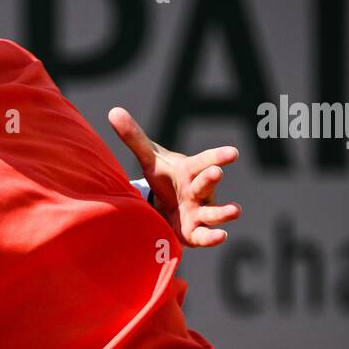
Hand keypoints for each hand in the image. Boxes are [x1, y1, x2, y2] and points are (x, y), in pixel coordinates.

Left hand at [108, 107, 241, 247]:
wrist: (166, 207)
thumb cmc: (164, 180)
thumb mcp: (149, 160)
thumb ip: (134, 138)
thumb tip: (113, 111)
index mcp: (190, 171)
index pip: (204, 161)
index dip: (218, 156)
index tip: (233, 152)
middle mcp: (199, 190)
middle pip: (206, 183)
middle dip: (211, 178)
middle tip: (216, 172)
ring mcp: (200, 212)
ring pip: (214, 212)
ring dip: (223, 212)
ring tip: (235, 210)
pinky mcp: (195, 232)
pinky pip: (205, 235)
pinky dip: (212, 237)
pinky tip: (221, 236)